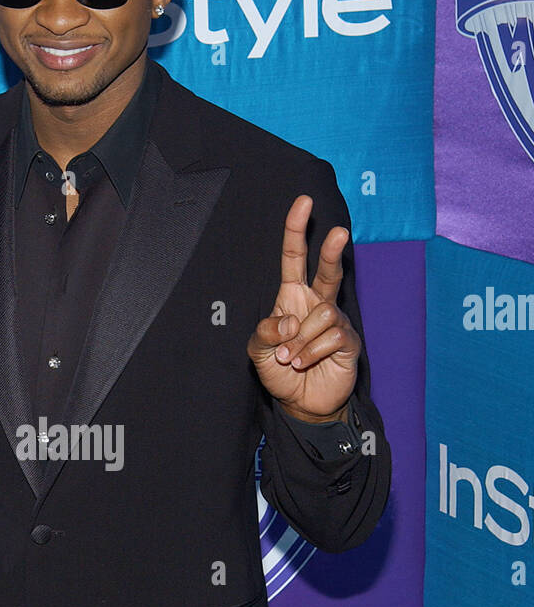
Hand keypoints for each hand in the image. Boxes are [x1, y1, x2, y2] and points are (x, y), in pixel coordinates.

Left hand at [246, 194, 359, 421]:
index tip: (303, 203)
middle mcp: (316, 303)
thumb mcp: (257, 351)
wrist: (300, 403)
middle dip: (333, 251)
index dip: (296, 230)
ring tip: (291, 359)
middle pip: (329, 270)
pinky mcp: (349, 342)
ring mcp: (335, 322)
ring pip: (323, 314)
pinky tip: (305, 363)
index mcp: (292, 297)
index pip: (294, 258)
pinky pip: (332, 337)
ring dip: (300, 340)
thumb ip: (264, 332)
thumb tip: (290, 320)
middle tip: (340, 232)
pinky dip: (312, 352)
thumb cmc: (279, 371)